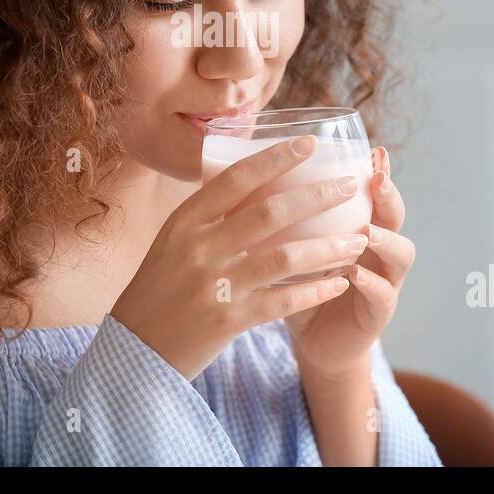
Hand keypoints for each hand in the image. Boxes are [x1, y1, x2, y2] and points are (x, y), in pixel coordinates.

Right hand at [111, 135, 360, 380]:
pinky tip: (339, 283)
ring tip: (358, 240)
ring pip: (285, 257)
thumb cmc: (159, 289)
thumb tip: (257, 186)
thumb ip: (210, 219)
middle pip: (270, 212)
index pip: (237, 178)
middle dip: (317, 196)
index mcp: (185, 221)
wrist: (135, 350)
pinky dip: (315, 290)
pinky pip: (283, 301)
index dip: (276, 158)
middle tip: (349, 187)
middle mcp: (200, 248)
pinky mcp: (228, 320)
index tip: (310, 144)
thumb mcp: (174, 243)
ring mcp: (214, 285)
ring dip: (328, 247)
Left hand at [284, 146, 416, 379]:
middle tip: (376, 180)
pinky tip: (354, 275)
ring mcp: (384, 280)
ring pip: (401, 253)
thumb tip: (242, 172)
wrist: (314, 341)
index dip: (377, 171)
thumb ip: (281, 216)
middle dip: (389, 196)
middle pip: (395, 215)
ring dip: (386, 239)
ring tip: (367, 231)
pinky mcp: (377, 314)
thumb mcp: (292, 245)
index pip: (374, 192)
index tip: (373, 150)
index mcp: (359, 225)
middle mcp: (378, 249)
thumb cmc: (299, 286)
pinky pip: (382, 296)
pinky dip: (370, 283)